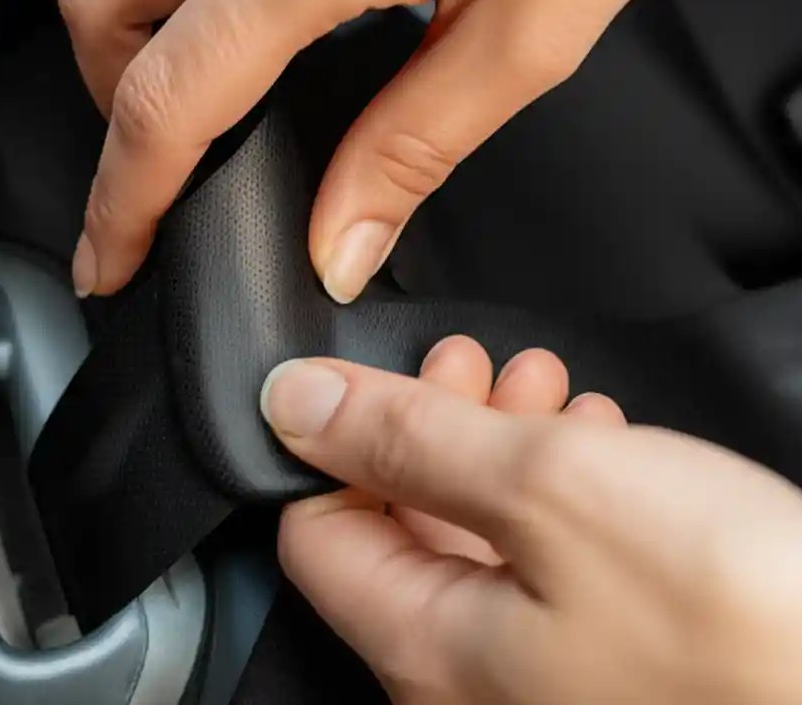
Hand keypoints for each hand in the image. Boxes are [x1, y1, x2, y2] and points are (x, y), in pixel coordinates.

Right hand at [60, 0, 640, 301]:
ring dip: (131, 31)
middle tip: (178, 165)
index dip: (125, 200)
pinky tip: (232, 10)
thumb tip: (340, 242)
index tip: (110, 257)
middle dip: (118, 103)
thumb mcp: (531, 21)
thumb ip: (418, 141)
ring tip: (204, 84)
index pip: (166, 102)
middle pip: (101, 11)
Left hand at [260, 335, 801, 703]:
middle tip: (471, 364)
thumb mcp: (551, 489)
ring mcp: (542, 681)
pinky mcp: (612, 666)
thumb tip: (296, 404)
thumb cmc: (741, 621)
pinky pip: (550, 572)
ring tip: (540, 386)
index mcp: (425, 651)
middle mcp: (469, 685)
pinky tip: (601, 449)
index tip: (377, 379)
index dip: (336, 443)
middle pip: (403, 533)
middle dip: (433, 428)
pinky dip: (563, 497)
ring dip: (502, 447)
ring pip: (482, 544)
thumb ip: (409, 439)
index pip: (315, 534)